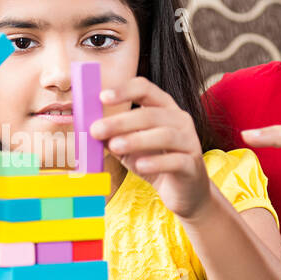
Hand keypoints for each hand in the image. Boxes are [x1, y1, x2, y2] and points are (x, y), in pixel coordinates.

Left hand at [90, 76, 210, 218]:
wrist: (184, 191)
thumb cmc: (154, 162)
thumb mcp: (128, 148)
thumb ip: (111, 136)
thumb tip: (88, 129)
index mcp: (163, 108)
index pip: (145, 88)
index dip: (124, 90)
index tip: (101, 97)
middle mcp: (179, 120)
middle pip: (151, 114)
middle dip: (121, 121)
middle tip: (96, 130)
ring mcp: (189, 142)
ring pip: (165, 135)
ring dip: (136, 139)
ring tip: (114, 146)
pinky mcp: (192, 165)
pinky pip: (175, 161)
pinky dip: (157, 162)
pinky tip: (140, 166)